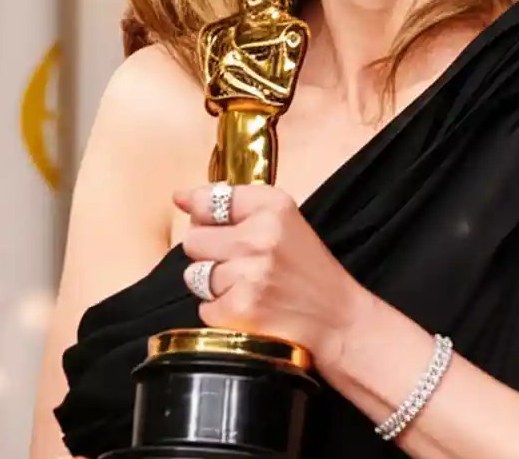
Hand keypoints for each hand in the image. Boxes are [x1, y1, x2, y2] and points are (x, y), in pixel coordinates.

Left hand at [174, 183, 369, 368]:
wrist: (338, 321)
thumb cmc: (309, 272)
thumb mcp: (286, 223)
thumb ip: (237, 206)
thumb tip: (180, 198)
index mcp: (273, 207)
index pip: (208, 200)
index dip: (201, 213)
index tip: (205, 221)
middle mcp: (260, 236)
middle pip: (193, 239)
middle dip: (210, 253)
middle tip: (241, 263)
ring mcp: (249, 274)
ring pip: (195, 275)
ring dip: (214, 285)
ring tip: (248, 287)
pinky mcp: (239, 309)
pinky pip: (204, 308)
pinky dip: (222, 313)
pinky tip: (250, 309)